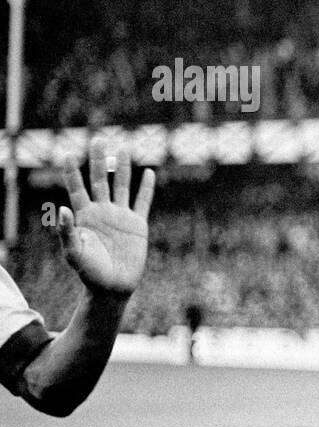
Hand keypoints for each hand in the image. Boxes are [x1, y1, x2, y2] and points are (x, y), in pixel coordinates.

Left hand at [58, 141, 154, 295]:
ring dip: (122, 168)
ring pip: (122, 186)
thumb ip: (67, 231)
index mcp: (85, 216)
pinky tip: (148, 173)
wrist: (113, 286)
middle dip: (98, 160)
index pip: (77, 188)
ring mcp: (121, 217)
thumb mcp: (74, 252)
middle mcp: (102, 212)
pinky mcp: (137, 225)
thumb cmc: (89, 273)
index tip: (68, 154)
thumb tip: (62, 208)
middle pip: (100, 180)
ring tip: (123, 148)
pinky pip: (142, 202)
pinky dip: (146, 188)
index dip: (72, 172)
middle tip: (97, 140)